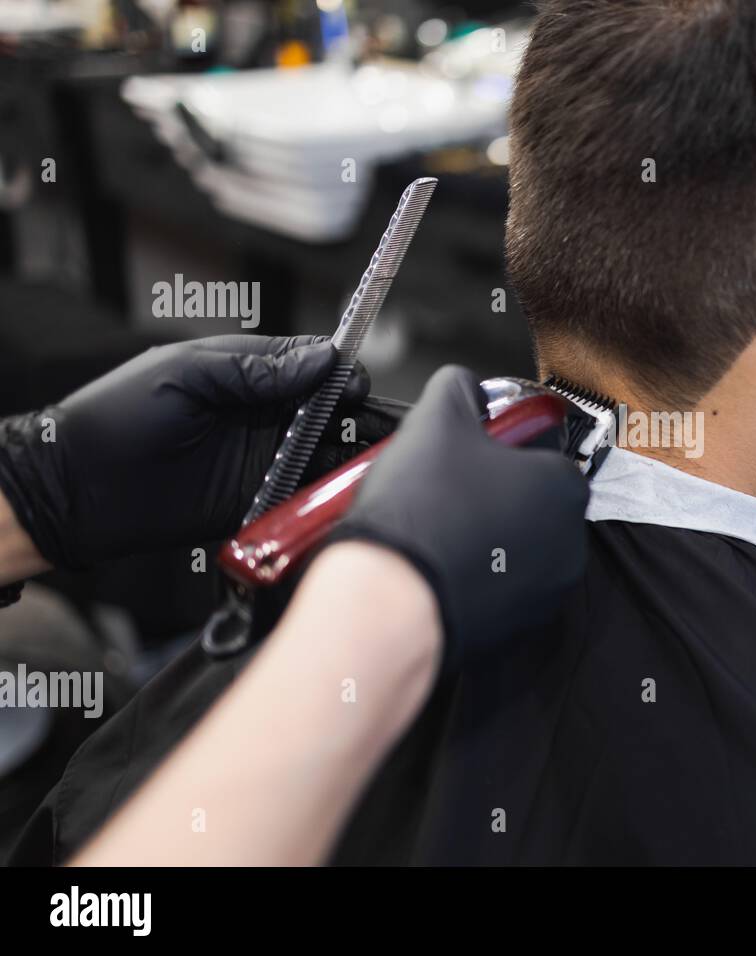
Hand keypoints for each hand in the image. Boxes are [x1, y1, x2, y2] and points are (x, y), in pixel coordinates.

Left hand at [0, 334, 368, 568]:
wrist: (78, 488)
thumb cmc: (117, 418)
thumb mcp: (186, 374)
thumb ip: (256, 368)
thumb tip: (322, 359)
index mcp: (248, 375)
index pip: (314, 366)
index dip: (341, 373)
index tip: (356, 385)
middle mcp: (263, 416)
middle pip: (331, 411)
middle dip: (361, 415)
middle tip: (382, 424)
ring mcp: (263, 459)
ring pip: (327, 453)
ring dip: (353, 454)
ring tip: (376, 458)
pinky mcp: (259, 502)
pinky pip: (305, 498)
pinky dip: (328, 495)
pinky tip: (345, 491)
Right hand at [332, 365, 589, 666]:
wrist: (390, 603)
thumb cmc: (421, 511)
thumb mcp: (437, 417)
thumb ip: (462, 387)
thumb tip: (469, 389)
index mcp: (565, 486)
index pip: (541, 450)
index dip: (498, 446)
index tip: (464, 450)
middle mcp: (570, 542)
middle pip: (529, 499)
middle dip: (491, 491)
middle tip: (442, 488)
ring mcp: (548, 590)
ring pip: (515, 544)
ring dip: (482, 532)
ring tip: (434, 527)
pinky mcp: (518, 627)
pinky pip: (498, 587)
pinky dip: (474, 574)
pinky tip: (436, 564)